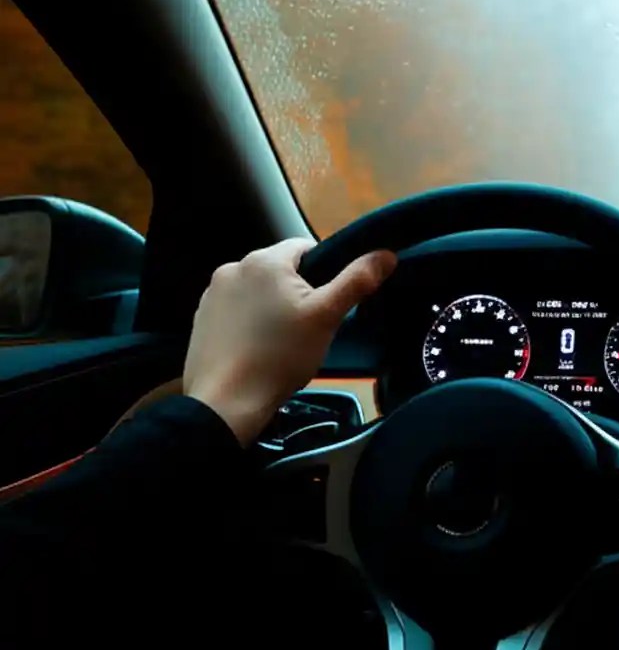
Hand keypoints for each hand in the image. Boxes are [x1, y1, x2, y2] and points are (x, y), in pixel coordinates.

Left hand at [183, 239, 395, 445]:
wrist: (226, 402)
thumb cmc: (281, 356)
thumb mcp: (327, 317)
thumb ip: (357, 281)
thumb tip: (386, 254)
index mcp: (265, 260)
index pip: (306, 248)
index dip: (325, 273)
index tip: (328, 305)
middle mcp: (233, 267)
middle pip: (281, 270)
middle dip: (298, 292)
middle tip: (309, 328)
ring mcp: (212, 293)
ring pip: (259, 290)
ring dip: (273, 306)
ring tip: (282, 342)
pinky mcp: (201, 318)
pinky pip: (237, 310)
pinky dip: (250, 322)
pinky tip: (257, 349)